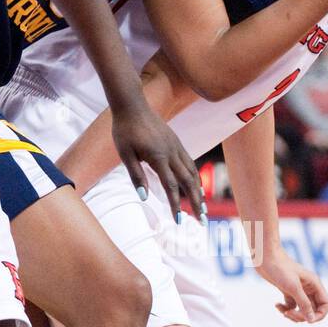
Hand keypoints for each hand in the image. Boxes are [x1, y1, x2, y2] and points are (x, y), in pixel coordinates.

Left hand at [110, 102, 201, 221]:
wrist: (132, 105)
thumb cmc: (125, 130)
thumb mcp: (125, 154)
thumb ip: (136, 175)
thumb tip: (145, 197)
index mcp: (158, 157)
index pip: (170, 186)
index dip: (175, 205)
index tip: (178, 221)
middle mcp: (172, 152)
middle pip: (188, 182)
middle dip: (196, 202)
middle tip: (202, 221)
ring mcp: (176, 146)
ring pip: (192, 172)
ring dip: (198, 191)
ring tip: (202, 207)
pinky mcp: (176, 142)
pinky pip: (189, 162)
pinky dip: (195, 177)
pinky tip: (195, 185)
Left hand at [256, 248, 327, 323]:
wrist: (264, 256)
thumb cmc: (280, 268)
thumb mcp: (293, 287)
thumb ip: (304, 304)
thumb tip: (311, 319)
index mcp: (314, 284)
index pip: (325, 304)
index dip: (319, 315)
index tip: (308, 319)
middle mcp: (308, 287)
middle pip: (313, 309)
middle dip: (302, 315)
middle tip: (288, 313)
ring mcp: (298, 289)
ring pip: (302, 309)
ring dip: (294, 314)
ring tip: (283, 311)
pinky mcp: (287, 290)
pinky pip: (291, 306)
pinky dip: (285, 309)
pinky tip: (277, 305)